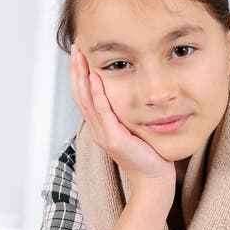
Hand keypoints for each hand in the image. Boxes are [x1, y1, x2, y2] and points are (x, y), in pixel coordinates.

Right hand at [70, 44, 175, 193]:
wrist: (153, 181)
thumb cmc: (148, 156)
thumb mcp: (133, 129)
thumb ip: (125, 113)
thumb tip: (128, 93)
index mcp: (100, 127)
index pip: (84, 96)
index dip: (78, 75)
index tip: (79, 54)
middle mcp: (98, 131)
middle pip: (79, 96)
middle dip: (76, 70)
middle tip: (75, 48)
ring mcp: (104, 136)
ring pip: (87, 102)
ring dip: (82, 78)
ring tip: (81, 58)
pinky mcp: (115, 140)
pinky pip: (103, 114)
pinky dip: (98, 96)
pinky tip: (96, 79)